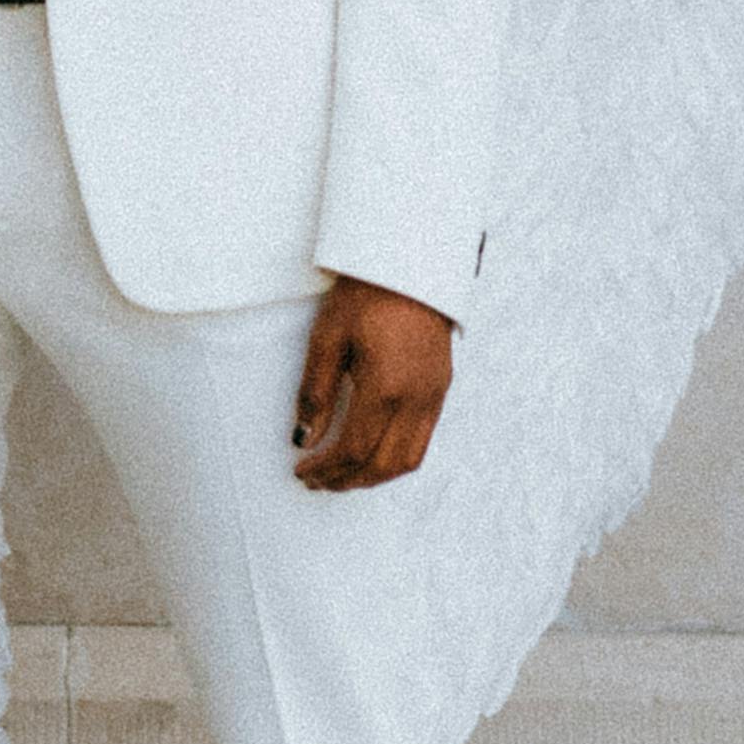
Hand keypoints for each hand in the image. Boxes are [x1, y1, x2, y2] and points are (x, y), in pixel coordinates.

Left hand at [291, 272, 452, 491]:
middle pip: (383, 465)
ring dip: (373, 476)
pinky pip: (422, 440)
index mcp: (386, 386)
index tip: (302, 469)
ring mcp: (434, 395)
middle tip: (317, 481)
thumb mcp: (328, 337)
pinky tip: (371, 452)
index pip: (354, 449)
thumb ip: (315, 393)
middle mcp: (416, 398)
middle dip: (347, 481)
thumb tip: (303, 438)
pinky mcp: (441, 388)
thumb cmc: (365, 294)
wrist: (412, 262)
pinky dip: (395, 458)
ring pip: (408, 460)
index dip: (326, 468)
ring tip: (342, 475)